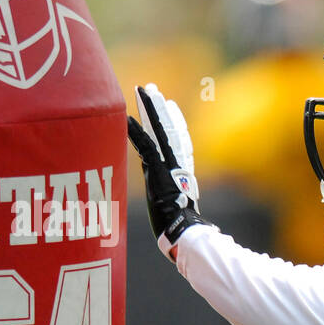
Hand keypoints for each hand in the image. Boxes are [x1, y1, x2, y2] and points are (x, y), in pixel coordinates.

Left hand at [127, 83, 210, 259]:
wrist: (188, 235)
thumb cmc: (186, 233)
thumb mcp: (183, 218)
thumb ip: (184, 214)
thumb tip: (198, 230)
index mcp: (182, 175)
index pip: (177, 143)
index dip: (173, 124)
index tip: (170, 108)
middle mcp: (178, 166)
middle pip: (169, 130)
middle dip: (160, 109)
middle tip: (153, 89)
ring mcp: (169, 166)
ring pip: (160, 131)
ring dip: (151, 110)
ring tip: (145, 90)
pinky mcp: (159, 170)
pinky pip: (145, 146)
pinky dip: (135, 131)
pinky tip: (126, 117)